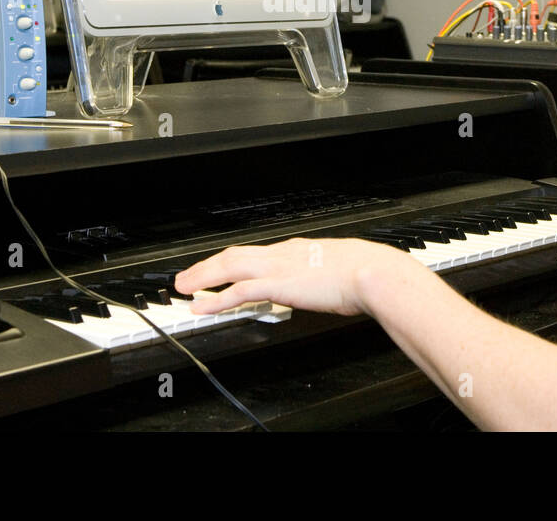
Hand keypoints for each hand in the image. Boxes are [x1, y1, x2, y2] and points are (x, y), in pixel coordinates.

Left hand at [175, 237, 419, 316]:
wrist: (371, 272)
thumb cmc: (365, 273)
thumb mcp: (340, 269)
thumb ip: (326, 274)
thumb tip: (329, 283)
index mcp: (296, 249)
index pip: (255, 252)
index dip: (232, 261)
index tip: (220, 268)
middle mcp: (281, 254)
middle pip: (234, 255)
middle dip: (208, 266)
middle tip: (188, 276)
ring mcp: (277, 268)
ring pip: (228, 268)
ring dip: (203, 278)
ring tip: (184, 288)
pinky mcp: (276, 285)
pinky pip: (236, 292)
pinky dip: (215, 299)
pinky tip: (202, 307)